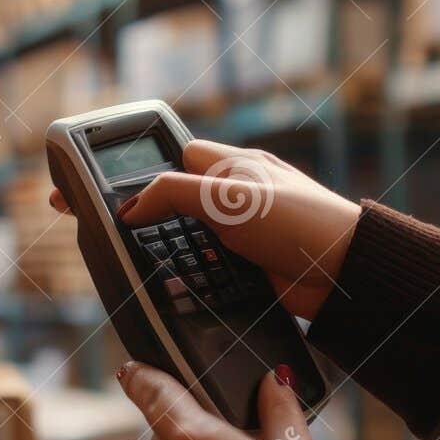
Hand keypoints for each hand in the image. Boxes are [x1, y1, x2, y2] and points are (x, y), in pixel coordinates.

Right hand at [49, 139, 360, 318]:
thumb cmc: (298, 221)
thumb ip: (173, 195)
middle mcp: (234, 197)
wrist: (344, 274)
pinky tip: (168, 283)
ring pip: (183, 240)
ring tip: (125, 256)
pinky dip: (186, 278)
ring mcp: (239, 236)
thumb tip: (129, 209)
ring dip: (163, 250)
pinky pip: (202, 272)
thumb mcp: (228, 197)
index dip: (136, 168)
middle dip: (141, 214)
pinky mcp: (245, 271)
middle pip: (171, 202)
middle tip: (96, 224)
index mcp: (232, 165)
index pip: (172, 157)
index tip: (96, 182)